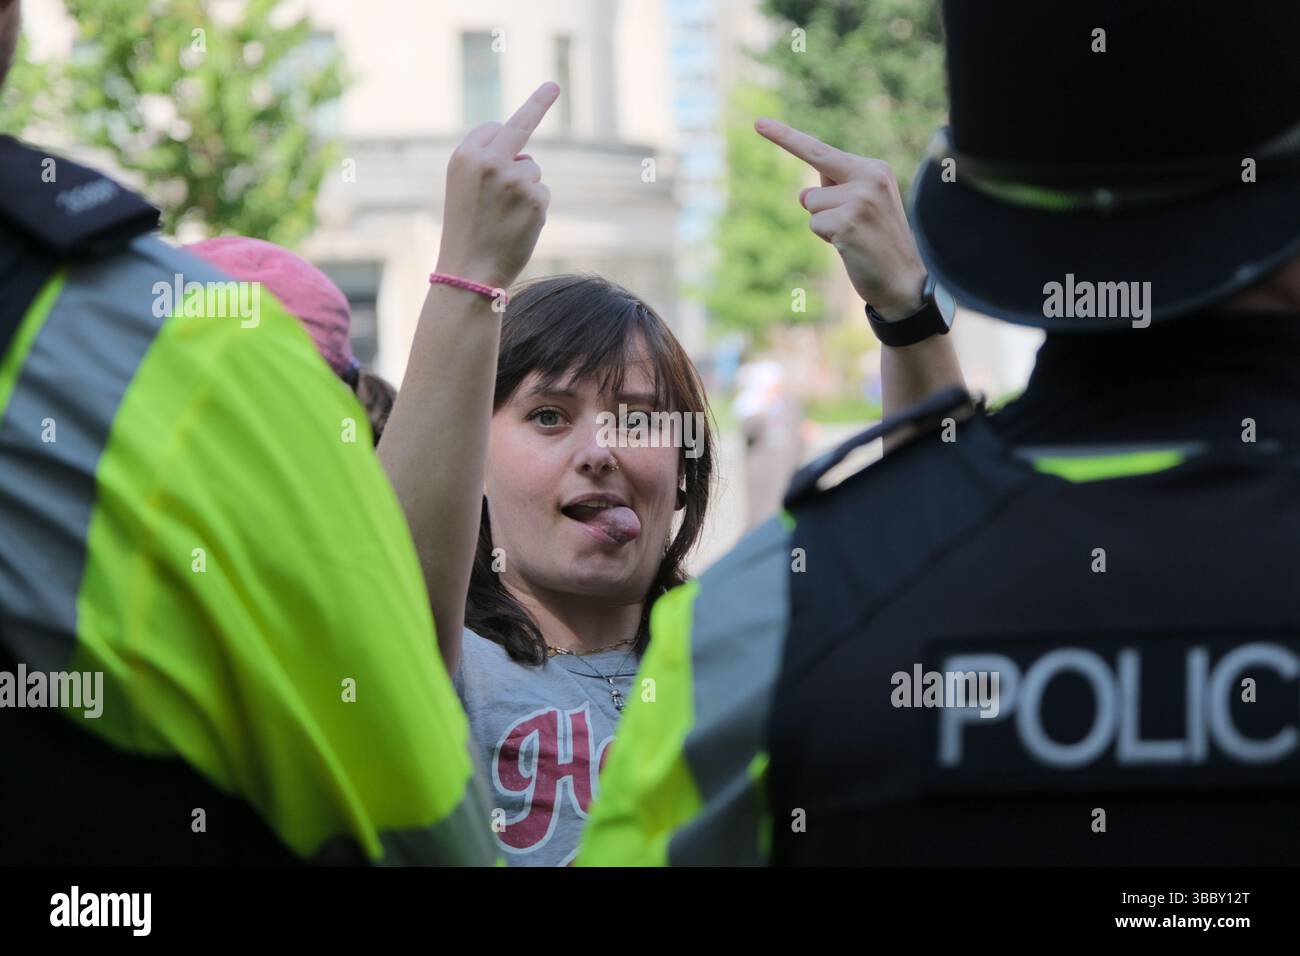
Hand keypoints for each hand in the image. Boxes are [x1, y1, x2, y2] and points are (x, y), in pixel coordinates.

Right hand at [435, 82, 559, 291]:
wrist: (469, 271)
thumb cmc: (466, 230)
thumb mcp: (465, 189)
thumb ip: (488, 163)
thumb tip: (527, 158)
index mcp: (465, 155)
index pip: (493, 128)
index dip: (501, 134)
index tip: (541, 90)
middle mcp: (489, 161)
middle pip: (519, 130)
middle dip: (538, 101)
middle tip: (552, 85)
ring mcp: (515, 178)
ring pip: (532, 169)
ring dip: (525, 187)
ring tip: (504, 216)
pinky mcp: (535, 198)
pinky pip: (542, 192)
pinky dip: (535, 208)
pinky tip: (518, 225)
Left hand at [755, 117, 926, 320]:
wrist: (903, 280)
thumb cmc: (878, 244)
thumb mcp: (863, 208)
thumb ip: (837, 192)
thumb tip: (804, 194)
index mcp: (874, 170)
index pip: (824, 150)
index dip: (789, 137)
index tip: (759, 123)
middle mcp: (869, 177)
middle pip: (816, 158)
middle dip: (785, 138)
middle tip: (757, 122)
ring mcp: (859, 198)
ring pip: (811, 202)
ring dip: (822, 222)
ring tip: (850, 235)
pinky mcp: (848, 221)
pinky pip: (815, 224)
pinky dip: (825, 237)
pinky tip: (850, 245)